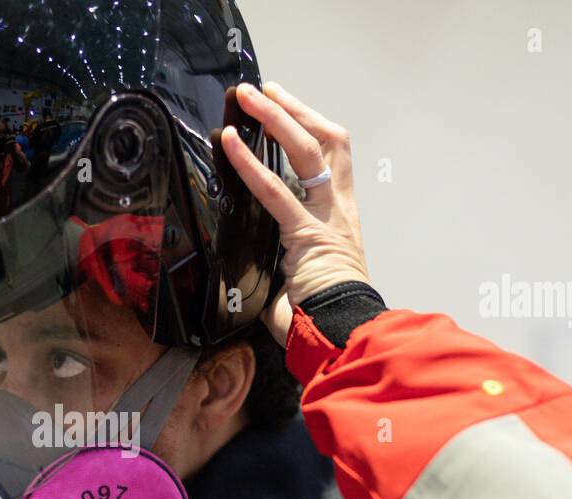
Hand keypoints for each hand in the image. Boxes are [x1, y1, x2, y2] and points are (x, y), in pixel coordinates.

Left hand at [222, 82, 370, 345]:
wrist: (341, 334)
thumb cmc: (322, 316)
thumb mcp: (300, 275)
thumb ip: (281, 257)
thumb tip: (252, 263)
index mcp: (340, 217)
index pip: (335, 156)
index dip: (312, 126)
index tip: (287, 108)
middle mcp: (338, 210)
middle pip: (326, 141)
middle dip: (294, 110)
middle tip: (264, 90)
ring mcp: (325, 218)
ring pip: (306, 152)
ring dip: (275, 118)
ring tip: (247, 98)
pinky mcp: (305, 233)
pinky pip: (275, 190)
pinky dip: (250, 163)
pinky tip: (231, 141)